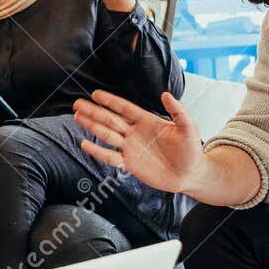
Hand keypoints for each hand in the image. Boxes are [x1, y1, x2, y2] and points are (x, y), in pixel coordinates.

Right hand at [74, 89, 201, 193]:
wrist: (190, 174)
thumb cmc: (191, 151)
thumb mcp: (188, 128)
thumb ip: (178, 112)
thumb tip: (166, 94)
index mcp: (147, 121)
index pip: (125, 108)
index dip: (110, 101)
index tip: (96, 94)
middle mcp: (135, 133)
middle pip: (110, 120)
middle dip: (94, 112)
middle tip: (78, 104)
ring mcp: (131, 148)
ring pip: (107, 135)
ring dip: (92, 126)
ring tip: (77, 117)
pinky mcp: (130, 164)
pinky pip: (110, 157)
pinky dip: (98, 151)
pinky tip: (85, 144)